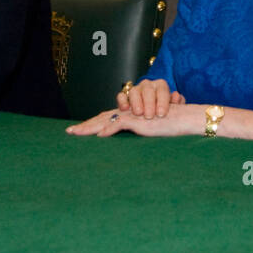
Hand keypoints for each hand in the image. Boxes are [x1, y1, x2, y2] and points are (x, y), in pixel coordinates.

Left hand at [67, 101, 204, 137]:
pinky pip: (119, 124)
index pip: (107, 118)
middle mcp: (128, 113)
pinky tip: (99, 136)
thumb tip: (122, 139)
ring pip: (106, 120)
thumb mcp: (150, 130)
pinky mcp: (138, 120)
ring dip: (90, 127)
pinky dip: (108, 130)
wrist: (183, 119)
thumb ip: (137, 131)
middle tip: (70, 132)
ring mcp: (132, 115)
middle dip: (85, 125)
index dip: (92, 124)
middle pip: (102, 118)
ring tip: (76, 133)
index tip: (79, 131)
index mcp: (130, 116)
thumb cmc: (169, 125)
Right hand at [116, 79, 183, 118]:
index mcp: (161, 85)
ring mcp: (136, 90)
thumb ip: (178, 102)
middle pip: (148, 90)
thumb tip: (177, 96)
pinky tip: (125, 109)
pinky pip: (121, 95)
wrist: (153, 113)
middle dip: (149, 103)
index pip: (162, 90)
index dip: (162, 102)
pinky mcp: (125, 96)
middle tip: (149, 116)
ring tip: (138, 113)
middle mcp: (148, 85)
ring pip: (134, 91)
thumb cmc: (164, 110)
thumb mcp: (174, 107)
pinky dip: (122, 101)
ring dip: (136, 103)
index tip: (161, 114)